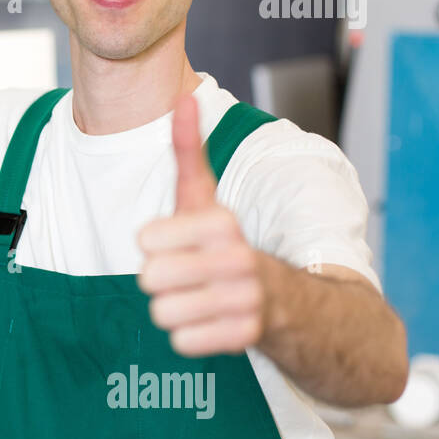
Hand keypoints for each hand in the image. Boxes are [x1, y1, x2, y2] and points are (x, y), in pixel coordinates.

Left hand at [136, 93, 265, 355]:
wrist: (292, 302)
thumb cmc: (227, 244)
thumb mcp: (206, 197)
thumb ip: (188, 150)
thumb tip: (181, 97)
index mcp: (223, 223)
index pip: (146, 240)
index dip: (152, 244)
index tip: (174, 242)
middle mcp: (239, 260)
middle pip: (149, 278)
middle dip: (160, 279)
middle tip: (185, 275)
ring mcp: (245, 300)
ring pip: (162, 313)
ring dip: (173, 309)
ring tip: (197, 298)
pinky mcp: (246, 337)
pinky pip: (182, 342)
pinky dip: (189, 336)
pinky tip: (209, 321)